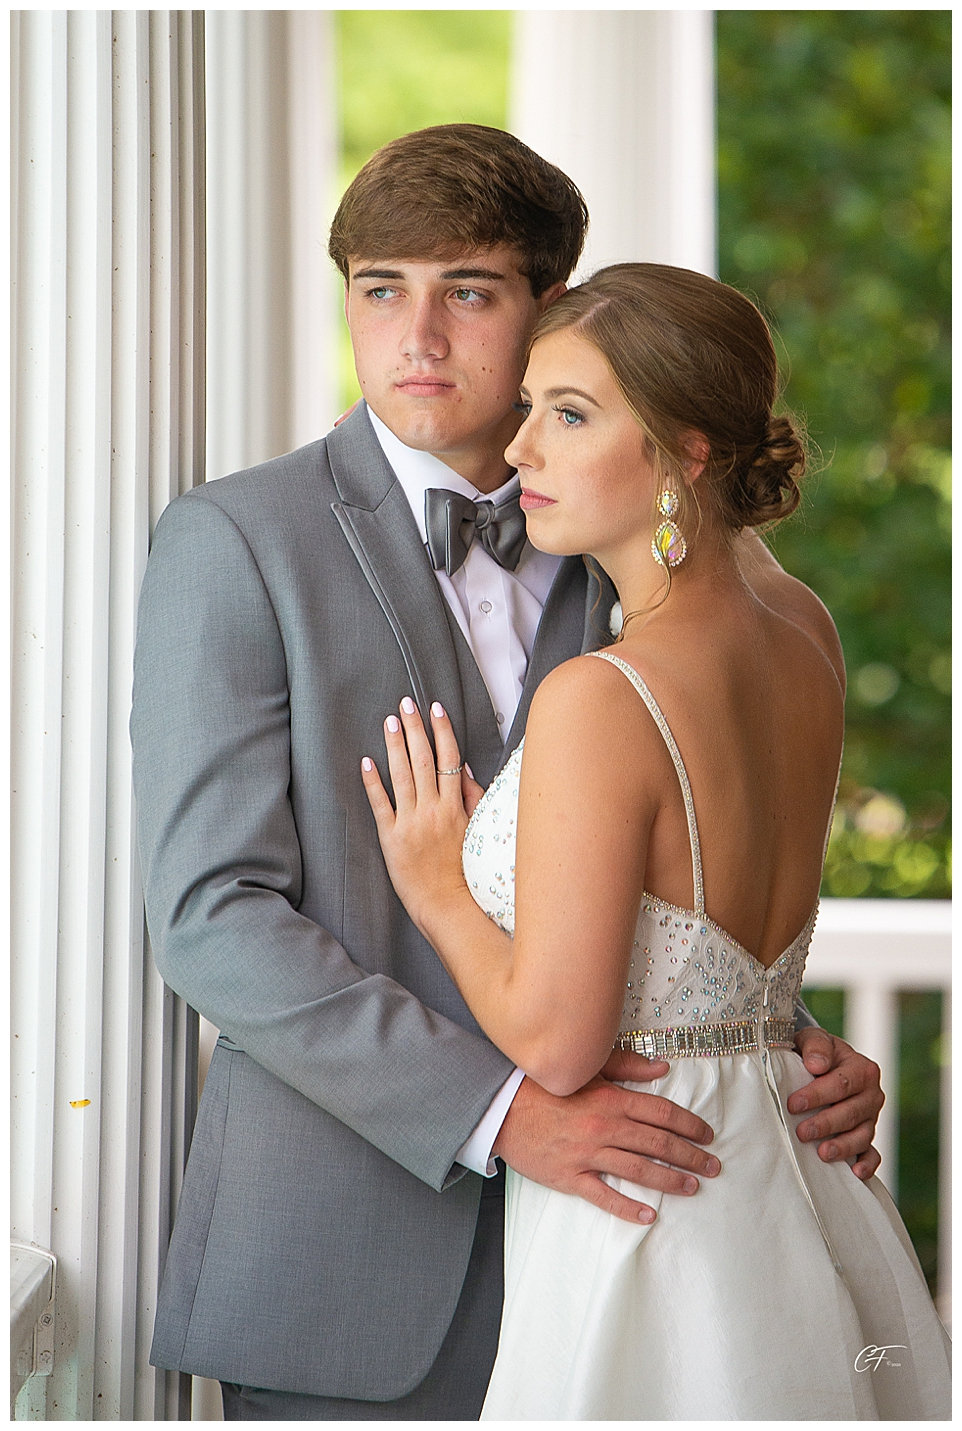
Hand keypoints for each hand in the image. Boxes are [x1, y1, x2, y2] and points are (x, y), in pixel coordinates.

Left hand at [361, 697, 483, 927]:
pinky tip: (366, 761)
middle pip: (423, 760)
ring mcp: (410, 823)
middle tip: (406, 703)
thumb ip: (473, 799)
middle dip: (414, 728)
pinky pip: (381, 805)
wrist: (447, 904)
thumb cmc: (465, 870)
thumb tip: (464, 769)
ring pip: (402, 776)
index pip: (449, 758)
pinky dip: (373, 783)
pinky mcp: (391, 838)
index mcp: (455, 806)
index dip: (442, 731)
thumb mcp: (478, 831)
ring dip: (395, 745)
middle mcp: (433, 810)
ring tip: (389, 721)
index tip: (435, 709)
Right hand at [494, 1049, 720, 1223]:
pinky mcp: (569, 1176)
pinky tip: (648, 1215)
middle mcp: (604, 1127)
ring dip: (669, 1180)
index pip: (661, 1113)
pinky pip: (603, 1196)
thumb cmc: (543, 1085)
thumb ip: (626, 1066)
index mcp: (610, 1099)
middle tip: (713, 1166)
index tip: (707, 1135)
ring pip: (638, 1170)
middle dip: (690, 1156)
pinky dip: (627, 1208)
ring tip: (692, 1187)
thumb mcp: (587, 1068)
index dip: (688, 1124)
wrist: (501, 1106)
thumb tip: (661, 1067)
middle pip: (657, 1143)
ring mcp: (587, 1154)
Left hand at [789, 1027, 883, 1179]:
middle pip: (851, 1112)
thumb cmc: (813, 1053)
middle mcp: (871, 1094)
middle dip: (826, 1124)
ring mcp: (871, 1118)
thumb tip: (817, 1065)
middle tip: (802, 1132)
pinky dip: (867, 1164)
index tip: (793, 1104)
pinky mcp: (867, 1136)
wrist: (819, 1064)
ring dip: (843, 1146)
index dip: (817, 1095)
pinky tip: (855, 1173)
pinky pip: (873, 1153)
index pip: (841, 1084)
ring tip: (822, 1153)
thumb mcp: (812, 1039)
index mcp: (861, 1068)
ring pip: (862, 1135)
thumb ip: (816, 1045)